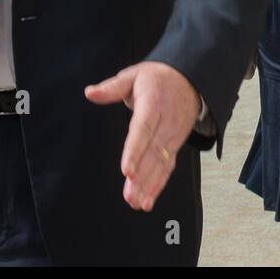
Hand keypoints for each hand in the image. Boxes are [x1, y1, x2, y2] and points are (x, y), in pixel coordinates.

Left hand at [84, 61, 200, 211]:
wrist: (190, 79)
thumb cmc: (158, 78)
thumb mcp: (134, 75)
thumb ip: (112, 87)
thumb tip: (90, 93)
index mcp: (153, 104)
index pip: (143, 130)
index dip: (135, 151)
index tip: (127, 170)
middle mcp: (165, 123)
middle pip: (152, 153)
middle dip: (141, 177)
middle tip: (130, 197)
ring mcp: (172, 136)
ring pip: (160, 164)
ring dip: (149, 185)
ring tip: (136, 203)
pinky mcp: (175, 145)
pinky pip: (167, 167)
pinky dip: (158, 185)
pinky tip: (148, 200)